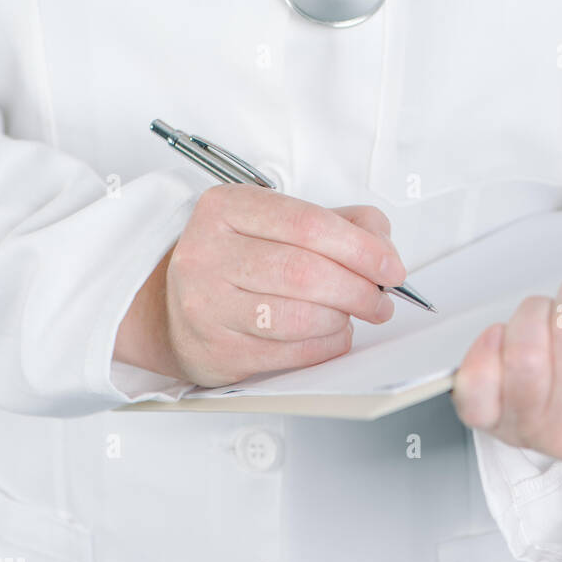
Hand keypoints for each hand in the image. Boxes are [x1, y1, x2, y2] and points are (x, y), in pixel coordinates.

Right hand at [115, 188, 405, 386]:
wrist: (170, 305)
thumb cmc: (237, 258)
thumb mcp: (278, 221)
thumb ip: (338, 222)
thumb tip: (382, 245)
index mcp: (226, 208)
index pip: (307, 223)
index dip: (360, 247)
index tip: (391, 265)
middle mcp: (208, 253)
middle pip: (304, 272)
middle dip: (358, 288)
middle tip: (380, 298)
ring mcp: (205, 305)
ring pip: (297, 317)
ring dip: (342, 318)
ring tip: (355, 313)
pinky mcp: (215, 351)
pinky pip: (288, 354)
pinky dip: (324, 346)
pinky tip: (332, 333)